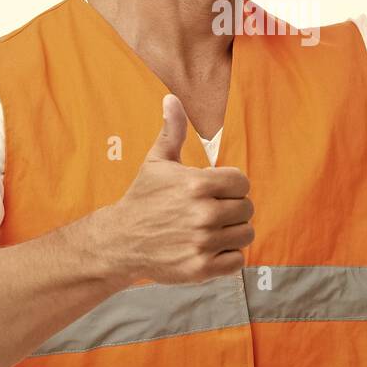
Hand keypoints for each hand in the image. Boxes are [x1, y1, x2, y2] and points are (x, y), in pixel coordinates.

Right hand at [97, 94, 254, 284]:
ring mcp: (202, 242)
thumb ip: (172, 130)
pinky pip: (237, 260)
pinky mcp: (201, 268)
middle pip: (247, 209)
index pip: (242, 182)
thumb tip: (172, 99)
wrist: (120, 241)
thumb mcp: (157, 162)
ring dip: (232, 233)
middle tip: (212, 212)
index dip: (231, 186)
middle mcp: (203, 213)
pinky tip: (208, 248)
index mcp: (197, 183)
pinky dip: (227, 256)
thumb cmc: (143, 198)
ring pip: (245, 234)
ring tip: (211, 230)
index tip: (215, 191)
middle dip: (233, 209)